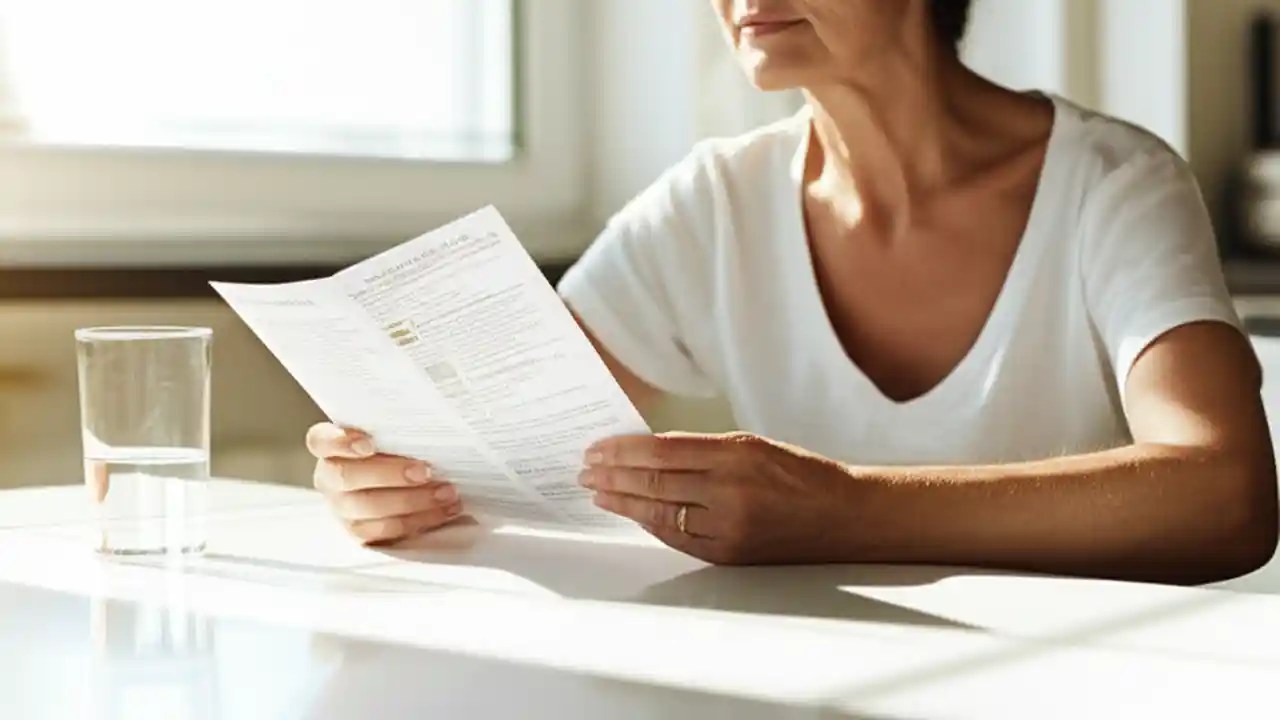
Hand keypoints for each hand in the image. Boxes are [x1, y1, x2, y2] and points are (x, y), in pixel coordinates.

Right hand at [305, 423, 463, 543]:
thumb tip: (429, 418)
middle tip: (425, 471)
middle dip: (391, 475)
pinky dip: (420, 520)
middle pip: (347, 477)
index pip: (321, 440)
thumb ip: (397, 428)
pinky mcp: (361, 532)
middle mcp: (329, 478)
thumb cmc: (396, 447)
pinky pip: (386, 531)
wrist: (400, 479)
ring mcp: (342, 508)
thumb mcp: (393, 432)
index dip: (341, 442)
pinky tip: (445, 510)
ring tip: (446, 493)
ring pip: (369, 509)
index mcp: (329, 447)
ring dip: (413, 501)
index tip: (369, 444)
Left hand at [579, 432, 853, 563]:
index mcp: (737, 454)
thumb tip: (648, 454)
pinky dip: (650, 524)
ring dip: (622, 502)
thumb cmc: (800, 475)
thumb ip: (704, 451)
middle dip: (613, 476)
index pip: (663, 451)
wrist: (843, 516)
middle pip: (655, 482)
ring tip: (597, 492)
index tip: (597, 449)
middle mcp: (731, 490)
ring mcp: (729, 526)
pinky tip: (631, 514)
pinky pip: (677, 537)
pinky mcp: (728, 553)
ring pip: (660, 512)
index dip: (624, 451)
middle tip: (585, 470)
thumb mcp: (754, 446)